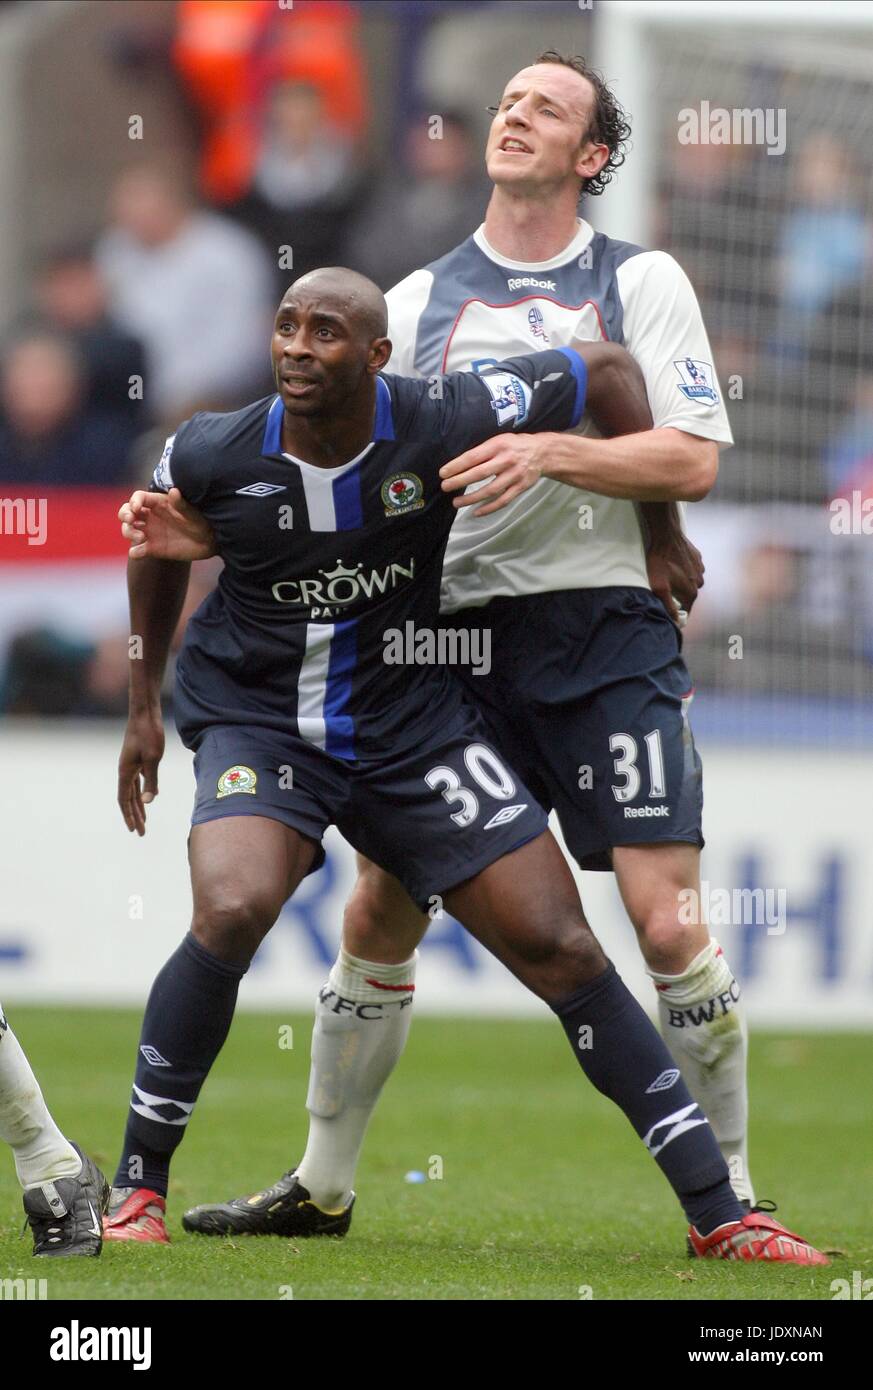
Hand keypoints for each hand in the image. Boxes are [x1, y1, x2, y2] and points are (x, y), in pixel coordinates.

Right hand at [118, 711, 164, 835]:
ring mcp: (131, 764)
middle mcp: (125, 770)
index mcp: (125, 772)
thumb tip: (147, 802)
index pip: (125, 800)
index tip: (134, 830)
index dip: (129, 816)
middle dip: (134, 816)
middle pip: (129, 798)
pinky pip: (139, 780)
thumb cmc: (149, 734)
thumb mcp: (153, 758)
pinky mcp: (138, 759)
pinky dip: (144, 790)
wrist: (145, 713)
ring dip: (138, 805)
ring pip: (133, 790)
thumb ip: (151, 780)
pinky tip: (150, 795)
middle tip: (140, 832)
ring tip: (144, 819)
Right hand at [119, 488, 215, 560]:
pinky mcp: (153, 548)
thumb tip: (174, 491)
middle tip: (130, 520)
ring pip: (128, 529)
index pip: (139, 497)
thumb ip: (181, 504)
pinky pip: (137, 550)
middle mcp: (151, 517)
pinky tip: (138, 552)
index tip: (136, 508)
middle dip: (124, 514)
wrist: (209, 542)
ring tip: (141, 537)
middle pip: (127, 511)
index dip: (134, 501)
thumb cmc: (201, 522)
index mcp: (159, 503)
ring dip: (128, 532)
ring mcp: (150, 532)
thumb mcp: (192, 513)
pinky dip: (134, 552)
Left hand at [439, 434, 551, 515]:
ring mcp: (514, 475)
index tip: (443, 473)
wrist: (542, 452)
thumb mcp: (499, 441)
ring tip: (456, 502)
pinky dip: (489, 508)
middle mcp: (506, 460)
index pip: (473, 457)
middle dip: (460, 481)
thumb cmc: (514, 446)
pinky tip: (476, 512)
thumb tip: (458, 465)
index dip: (457, 465)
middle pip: (480, 473)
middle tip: (445, 487)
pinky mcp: (521, 487)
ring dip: (471, 498)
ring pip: (490, 490)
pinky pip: (503, 501)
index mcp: (498, 446)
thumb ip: (482, 451)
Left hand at [647, 533, 704, 625]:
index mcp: (691, 592)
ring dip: (681, 582)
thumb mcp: (659, 587)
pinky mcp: (698, 559)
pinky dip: (684, 570)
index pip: (686, 611)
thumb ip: (668, 606)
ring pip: (690, 582)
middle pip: (688, 596)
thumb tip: (675, 621)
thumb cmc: (660, 562)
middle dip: (677, 596)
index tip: (668, 611)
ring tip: (667, 575)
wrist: (666, 536)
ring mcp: (700, 570)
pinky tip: (673, 565)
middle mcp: (699, 583)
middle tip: (663, 590)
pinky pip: (691, 570)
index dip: (677, 614)